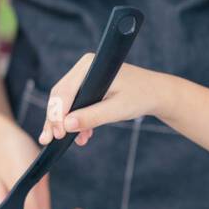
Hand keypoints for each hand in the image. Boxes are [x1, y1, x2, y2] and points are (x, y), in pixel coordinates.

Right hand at [38, 56, 168, 147]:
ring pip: (65, 102)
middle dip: (55, 120)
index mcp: (88, 66)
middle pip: (60, 96)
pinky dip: (75, 120)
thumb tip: (66, 125)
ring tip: (64, 141)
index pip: (64, 92)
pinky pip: (75, 104)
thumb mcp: (117, 110)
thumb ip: (92, 117)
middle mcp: (83, 68)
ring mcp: (84, 76)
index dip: (57, 114)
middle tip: (52, 140)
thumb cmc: (140, 97)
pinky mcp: (89, 87)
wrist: (156, 94)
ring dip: (64, 122)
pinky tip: (81, 136)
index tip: (57, 134)